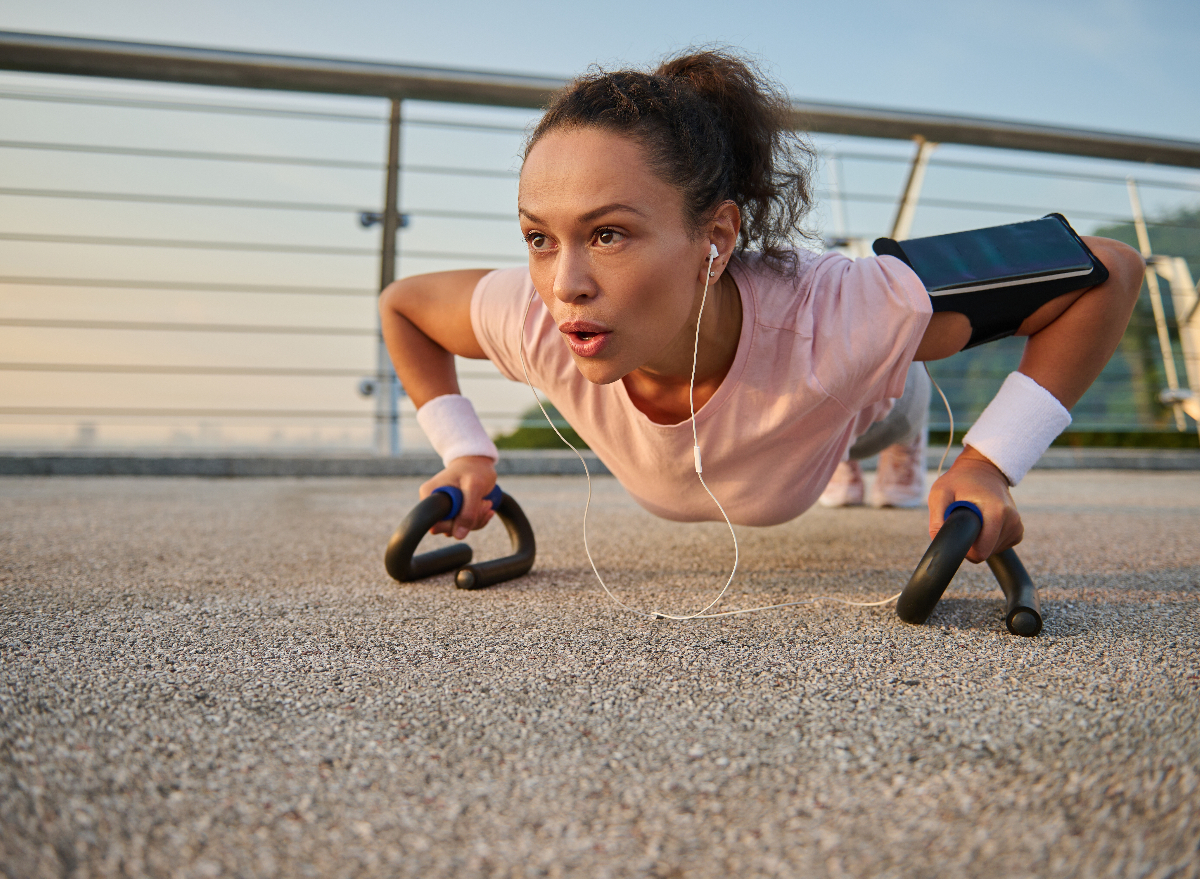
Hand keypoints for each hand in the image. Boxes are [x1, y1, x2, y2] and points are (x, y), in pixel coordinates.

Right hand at [419, 456, 496, 539]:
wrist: (478, 462)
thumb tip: (459, 535)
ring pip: (457, 529)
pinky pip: (463, 526)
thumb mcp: (474, 487)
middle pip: (447, 529)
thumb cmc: (475, 470)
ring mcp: (442, 509)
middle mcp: (432, 503)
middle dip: (470, 520)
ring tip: (485, 503)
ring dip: (476, 520)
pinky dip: (477, 519)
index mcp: (429, 495)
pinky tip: (484, 507)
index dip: (455, 523)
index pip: (436, 524)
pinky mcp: (452, 513)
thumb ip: (468, 511)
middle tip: (484, 504)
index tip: (472, 508)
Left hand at [927, 447, 1022, 562]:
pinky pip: (999, 545)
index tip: (958, 533)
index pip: (981, 551)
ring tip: (974, 518)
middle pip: (986, 552)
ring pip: (992, 550)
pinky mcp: (1017, 529)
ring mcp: (1017, 525)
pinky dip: (989, 539)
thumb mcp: (940, 494)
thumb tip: (940, 542)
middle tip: (964, 522)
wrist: (982, 470)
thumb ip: (937, 520)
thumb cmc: (959, 481)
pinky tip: (984, 522)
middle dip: (971, 544)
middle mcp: (1011, 519)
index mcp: (996, 512)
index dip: (965, 549)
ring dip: (979, 540)